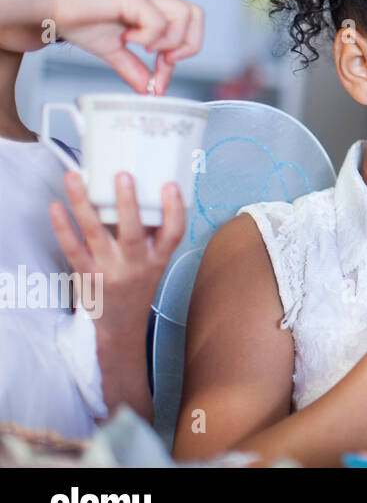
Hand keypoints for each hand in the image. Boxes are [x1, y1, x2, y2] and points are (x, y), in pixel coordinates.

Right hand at [44, 0, 203, 94]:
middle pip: (196, 14)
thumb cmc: (77, 19)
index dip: (181, 58)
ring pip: (184, 15)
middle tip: (163, 59)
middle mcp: (153, 0)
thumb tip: (147, 89)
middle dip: (187, 44)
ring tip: (141, 46)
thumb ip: (132, 68)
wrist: (49, 5)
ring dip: (168, 39)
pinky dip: (148, 36)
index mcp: (153, 10)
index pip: (189, 27)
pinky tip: (127, 37)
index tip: (159, 80)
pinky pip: (157, 19)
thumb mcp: (112, 50)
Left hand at [49, 170, 186, 420]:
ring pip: (95, 234)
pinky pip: (71, 249)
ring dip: (83, 203)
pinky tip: (56, 207)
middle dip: (127, 203)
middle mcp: (135, 266)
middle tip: (123, 175)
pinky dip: (62, 227)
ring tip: (75, 178)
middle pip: (134, 233)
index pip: (174, 234)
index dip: (175, 209)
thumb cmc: (138, 288)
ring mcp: (108, 271)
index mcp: (158, 260)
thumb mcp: (157, 263)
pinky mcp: (85, 274)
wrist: (121, 327)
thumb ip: (155, 234)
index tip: (170, 185)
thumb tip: (148, 192)